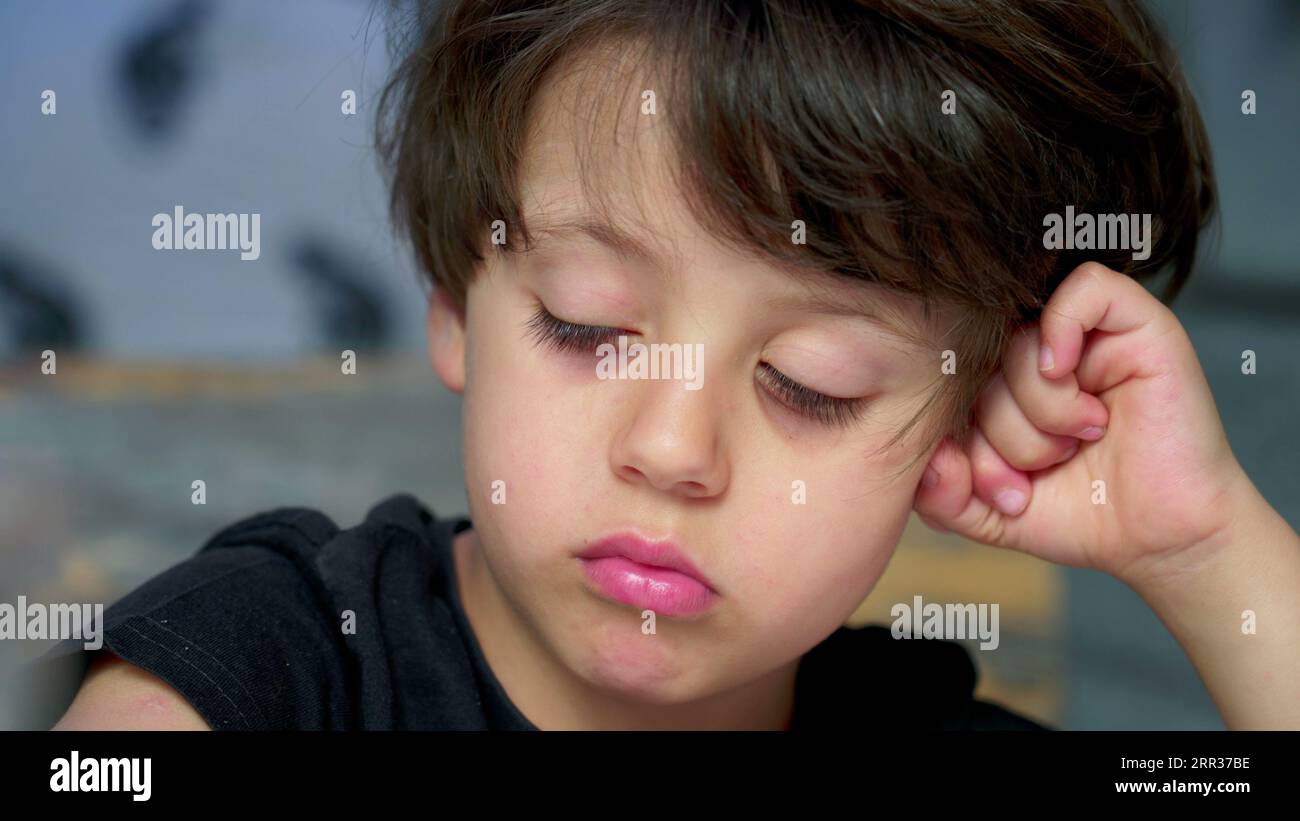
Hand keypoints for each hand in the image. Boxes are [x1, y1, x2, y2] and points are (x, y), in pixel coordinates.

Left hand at [913, 262, 1252, 587]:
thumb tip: (927, 456)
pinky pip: (1083, 288)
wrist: (1161, 541)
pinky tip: (1069, 380)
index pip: (946, 383)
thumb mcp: (988, 512)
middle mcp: (1036, 354)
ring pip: (1019, 340)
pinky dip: (1062, 332)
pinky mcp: (1137, 324)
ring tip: (1076, 443)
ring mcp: (1085, 336)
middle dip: (1002, 436)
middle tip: (1044, 468)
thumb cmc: (1082, 516)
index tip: (996, 489)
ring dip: (1040, 411)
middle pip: (978, 363)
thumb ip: (939, 494)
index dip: (961, 438)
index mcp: (998, 385)